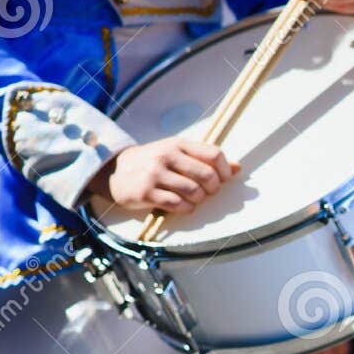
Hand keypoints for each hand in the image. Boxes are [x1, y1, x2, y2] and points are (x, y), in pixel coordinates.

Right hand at [89, 137, 236, 213]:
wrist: (115, 171)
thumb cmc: (153, 163)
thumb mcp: (176, 153)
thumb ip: (204, 159)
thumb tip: (238, 168)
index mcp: (178, 144)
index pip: (214, 154)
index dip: (225, 171)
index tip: (222, 179)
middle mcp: (167, 156)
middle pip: (208, 176)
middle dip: (213, 189)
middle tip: (207, 192)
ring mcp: (155, 174)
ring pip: (195, 192)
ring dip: (199, 200)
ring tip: (192, 198)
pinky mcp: (146, 192)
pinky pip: (179, 205)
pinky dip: (186, 209)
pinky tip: (181, 205)